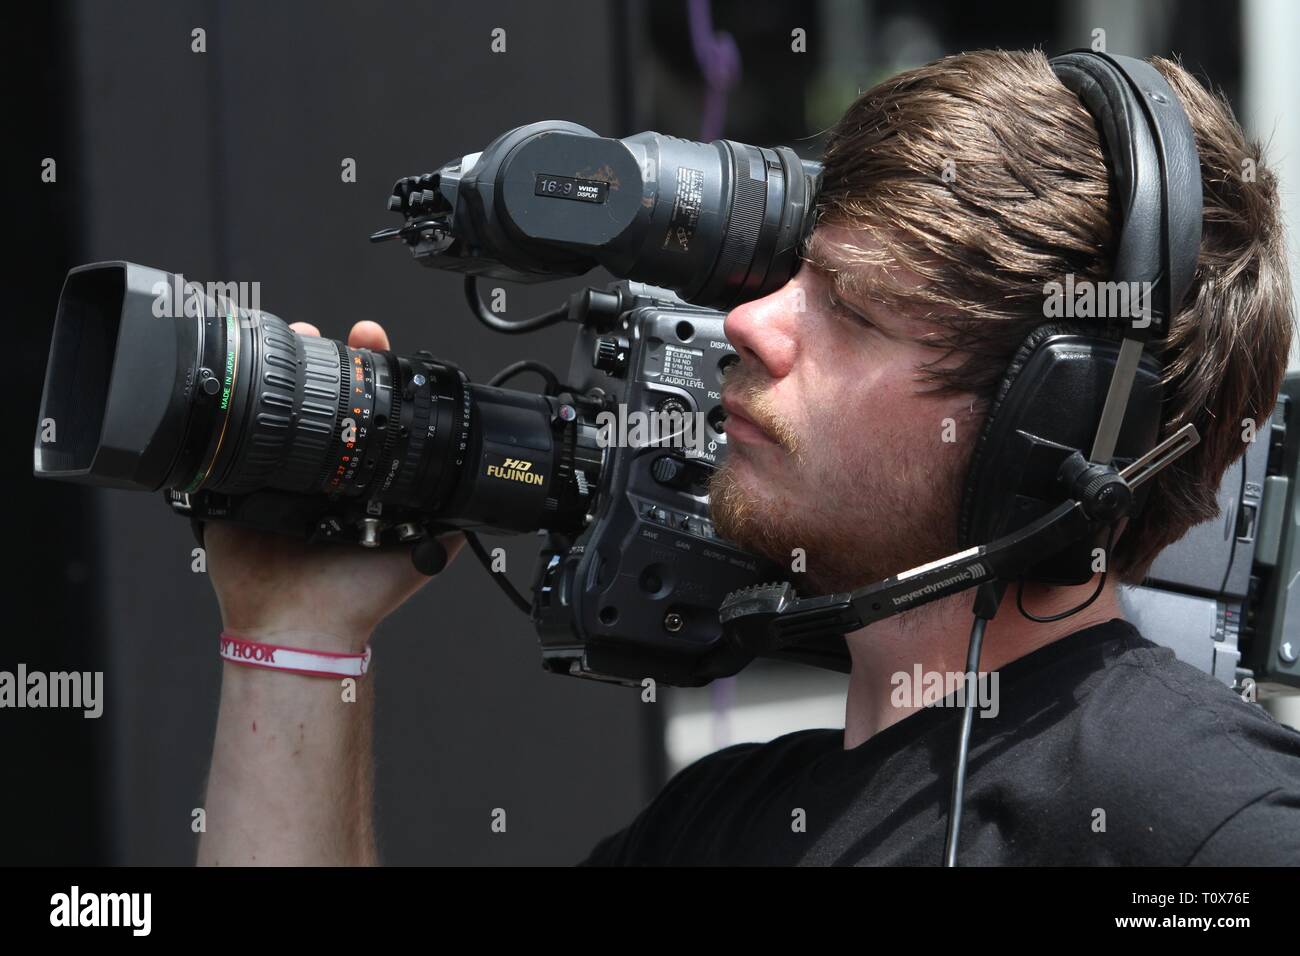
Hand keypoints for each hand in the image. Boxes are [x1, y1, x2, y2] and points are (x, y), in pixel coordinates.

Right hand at [205, 320, 464, 653]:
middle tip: (325, 333)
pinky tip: (243, 380)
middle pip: (316, 398)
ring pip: (274, 411)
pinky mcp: (233, 492)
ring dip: (278, 372)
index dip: (368, 371)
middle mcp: (318, 471)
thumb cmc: (361, 596)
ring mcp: (275, 478)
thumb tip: (486, 491)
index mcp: (357, 476)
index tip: (373, 339)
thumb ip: (451, 517)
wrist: (306, 629)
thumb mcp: (422, 550)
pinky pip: (227, 447)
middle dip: (319, 357)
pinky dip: (232, 414)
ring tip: (289, 338)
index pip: (365, 409)